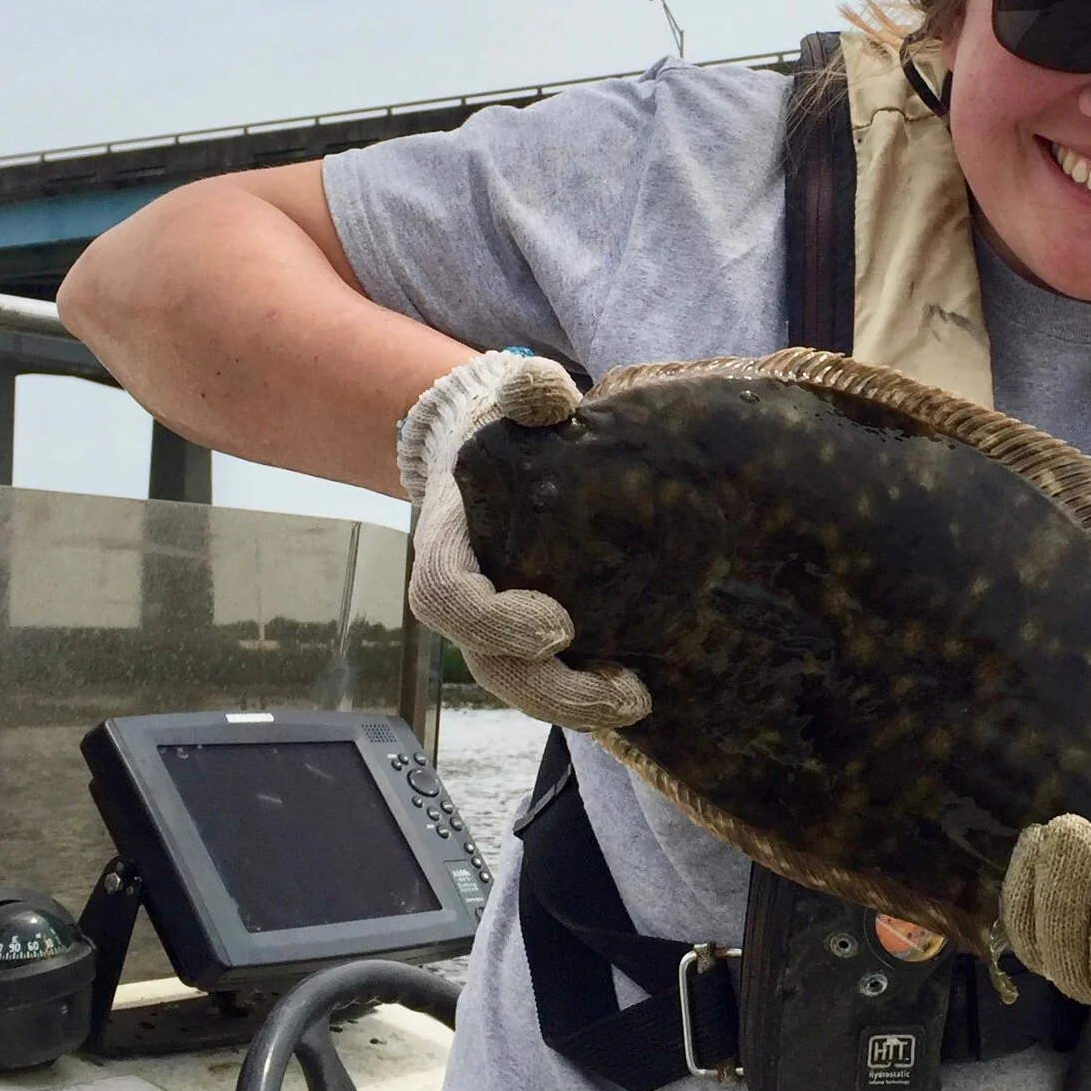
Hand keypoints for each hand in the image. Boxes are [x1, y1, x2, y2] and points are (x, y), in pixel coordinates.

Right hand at [398, 352, 649, 730]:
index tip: (557, 625)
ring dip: (575, 704)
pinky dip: (588, 698)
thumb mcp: (520, 406)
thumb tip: (544, 386)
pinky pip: (549, 684)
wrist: (500, 463)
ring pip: (519, 686)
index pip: (446, 597)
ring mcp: (497, 630)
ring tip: (637, 700)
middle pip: (488, 664)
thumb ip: (530, 392)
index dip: (494, 621)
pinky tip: (643, 694)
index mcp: (448, 545)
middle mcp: (467, 599)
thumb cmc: (514, 436)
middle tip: (622, 693)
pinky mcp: (533, 644)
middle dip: (551, 688)